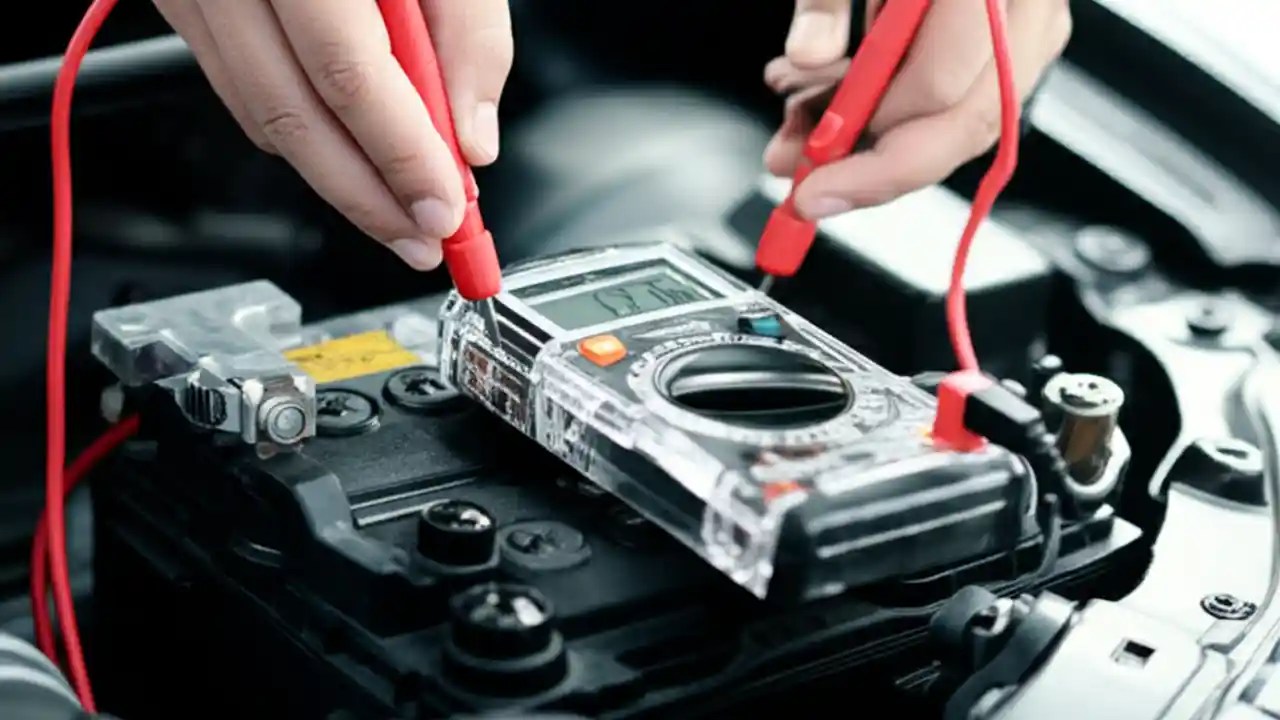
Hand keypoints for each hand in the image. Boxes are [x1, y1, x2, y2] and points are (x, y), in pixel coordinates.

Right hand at [154, 0, 513, 268]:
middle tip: (423, 240)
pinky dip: (299, 135)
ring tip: (397, 217)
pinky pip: (240, 87)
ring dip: (335, 181)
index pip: (349, 73)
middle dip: (368, 195)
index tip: (447, 210)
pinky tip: (348, 158)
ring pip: (260, 114)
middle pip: (294, 115)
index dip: (402, 156)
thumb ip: (466, 30)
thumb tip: (470, 134)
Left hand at [764, 0, 1070, 219]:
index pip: (937, 90)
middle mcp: (1025, 1)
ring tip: (801, 127)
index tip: (810, 183)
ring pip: (969, 118)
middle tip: (807, 187)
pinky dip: (899, 107)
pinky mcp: (1021, 29)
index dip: (871, 153)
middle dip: (876, 169)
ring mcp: (1035, 17)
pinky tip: (838, 98)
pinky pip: (967, 93)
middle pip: (966, 123)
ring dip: (878, 138)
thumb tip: (804, 56)